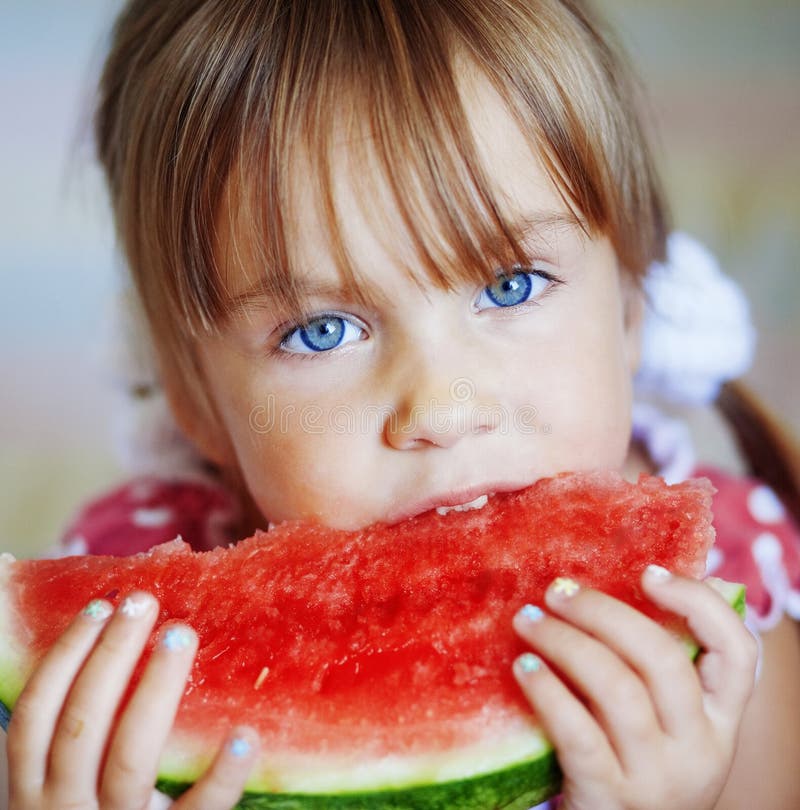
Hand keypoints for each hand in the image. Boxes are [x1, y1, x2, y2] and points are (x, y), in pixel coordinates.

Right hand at [6, 591, 258, 809]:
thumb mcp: (49, 798)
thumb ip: (54, 750)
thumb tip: (62, 675)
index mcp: (28, 796)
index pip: (35, 714)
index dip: (64, 656)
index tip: (99, 605)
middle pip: (80, 722)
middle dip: (109, 654)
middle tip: (145, 601)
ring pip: (128, 756)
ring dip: (153, 689)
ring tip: (180, 633)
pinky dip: (219, 777)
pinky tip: (244, 735)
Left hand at [512, 567, 757, 809]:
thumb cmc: (635, 765)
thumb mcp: (666, 725)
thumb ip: (659, 669)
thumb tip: (647, 580)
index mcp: (719, 722)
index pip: (738, 652)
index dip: (699, 603)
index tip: (648, 573)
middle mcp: (700, 749)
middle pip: (663, 659)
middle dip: (604, 613)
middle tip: (557, 591)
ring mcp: (657, 776)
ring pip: (618, 688)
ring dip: (566, 642)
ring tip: (528, 620)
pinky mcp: (609, 796)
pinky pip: (578, 731)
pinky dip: (548, 691)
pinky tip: (524, 667)